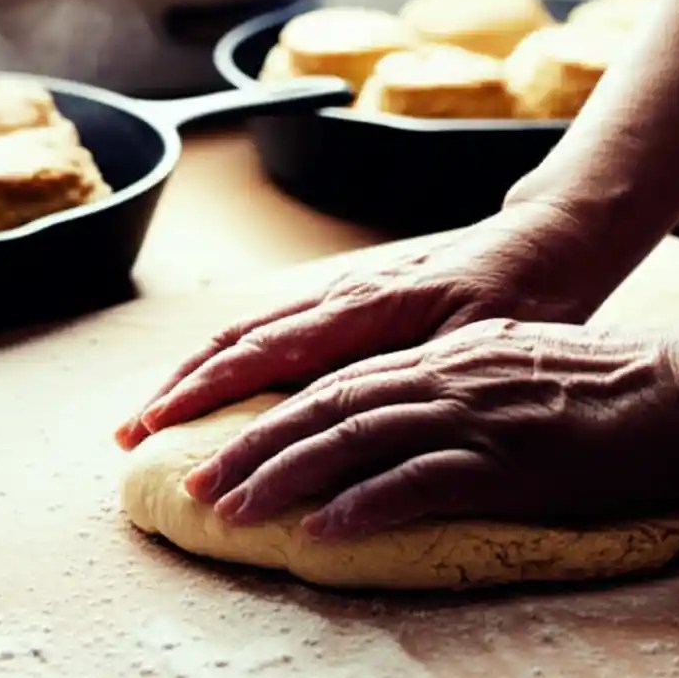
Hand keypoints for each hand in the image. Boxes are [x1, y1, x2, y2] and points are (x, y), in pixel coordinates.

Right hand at [115, 203, 613, 449]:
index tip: (157, 433)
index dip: (205, 395)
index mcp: (366, 308)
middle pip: (237, 339)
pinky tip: (221, 381)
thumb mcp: (483, 339)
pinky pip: (277, 326)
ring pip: (250, 329)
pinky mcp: (355, 296)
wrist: (550, 241)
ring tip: (154, 412)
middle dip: (178, 387)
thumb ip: (416, 369)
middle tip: (128, 436)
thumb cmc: (528, 295)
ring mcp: (344, 292)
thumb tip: (350, 411)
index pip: (263, 353)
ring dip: (196, 371)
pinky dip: (234, 356)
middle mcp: (342, 295)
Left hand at [179, 319, 678, 539]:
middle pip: (328, 407)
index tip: (227, 445)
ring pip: (353, 440)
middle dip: (254, 446)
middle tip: (198, 483)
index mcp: (450, 355)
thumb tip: (417, 419)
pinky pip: (415, 482)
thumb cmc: (615, 388)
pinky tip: (317, 532)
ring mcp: (474, 414)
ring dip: (284, 477)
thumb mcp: (523, 371)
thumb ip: (466, 387)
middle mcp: (448, 375)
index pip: (343, 383)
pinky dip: (359, 505)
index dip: (276, 415)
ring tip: (232, 510)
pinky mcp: (505, 459)